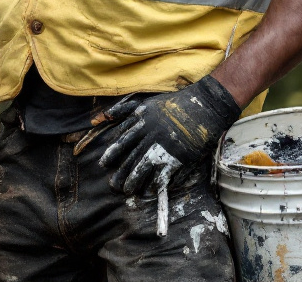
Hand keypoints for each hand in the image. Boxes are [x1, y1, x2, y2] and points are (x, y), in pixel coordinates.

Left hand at [97, 75, 241, 196]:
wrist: (203, 107)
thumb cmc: (173, 104)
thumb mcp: (144, 102)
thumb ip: (122, 110)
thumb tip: (99, 119)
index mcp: (140, 121)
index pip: (121, 141)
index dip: (112, 154)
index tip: (104, 164)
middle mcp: (148, 135)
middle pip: (129, 158)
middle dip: (120, 173)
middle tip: (113, 185)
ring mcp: (162, 148)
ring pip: (142, 170)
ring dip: (134, 182)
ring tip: (128, 191)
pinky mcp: (176, 159)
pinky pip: (163, 180)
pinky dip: (158, 193)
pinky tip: (152, 200)